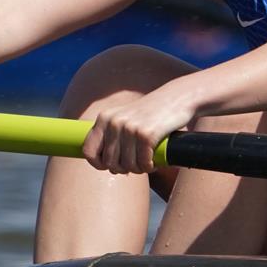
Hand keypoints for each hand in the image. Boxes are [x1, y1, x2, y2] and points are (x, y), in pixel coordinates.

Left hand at [81, 82, 200, 174]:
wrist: (178, 97)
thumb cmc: (152, 112)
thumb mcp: (125, 117)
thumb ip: (112, 135)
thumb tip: (106, 165)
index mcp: (105, 117)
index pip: (88, 151)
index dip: (98, 164)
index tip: (111, 167)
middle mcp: (114, 122)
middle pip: (110, 163)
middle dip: (124, 168)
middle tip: (136, 164)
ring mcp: (130, 128)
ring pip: (127, 165)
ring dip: (139, 169)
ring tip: (147, 162)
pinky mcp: (147, 134)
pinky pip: (143, 163)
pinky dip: (150, 166)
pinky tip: (155, 161)